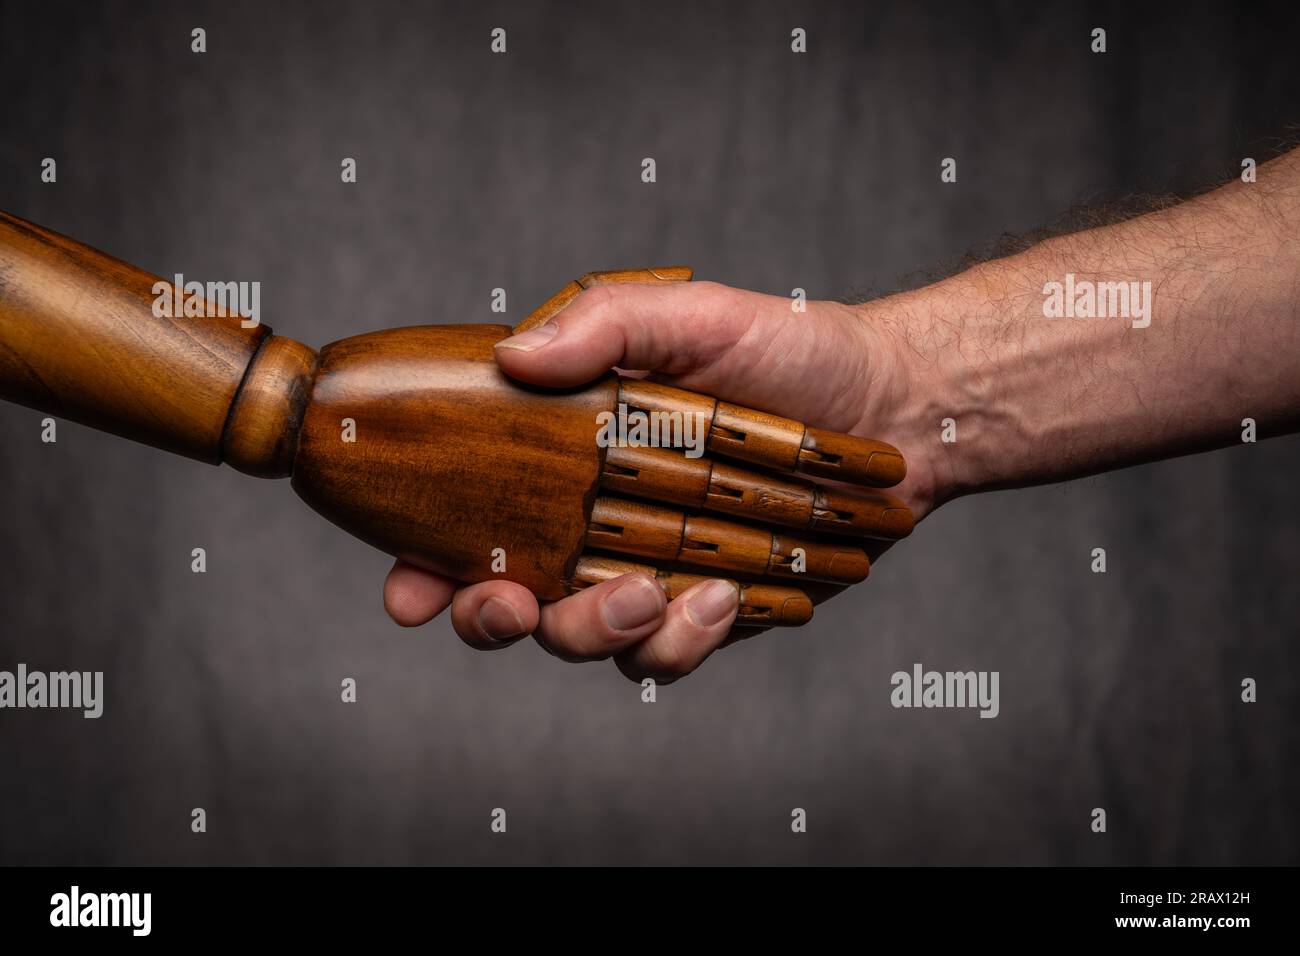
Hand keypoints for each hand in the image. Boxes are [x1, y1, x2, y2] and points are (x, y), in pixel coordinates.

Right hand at [383, 277, 935, 681]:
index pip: (465, 515)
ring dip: (599, 632)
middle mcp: (590, 520)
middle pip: (504, 599)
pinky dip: (685, 639)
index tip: (412, 590)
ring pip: (581, 642)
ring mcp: (644, 572)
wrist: (895, 411)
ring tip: (653, 592)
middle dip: (493, 620)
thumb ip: (602, 322)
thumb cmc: (789, 350)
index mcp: (563, 452)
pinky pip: (666, 655)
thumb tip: (510, 360)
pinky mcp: (703, 612)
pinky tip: (724, 596)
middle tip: (518, 604)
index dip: (422, 563)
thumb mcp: (693, 313)